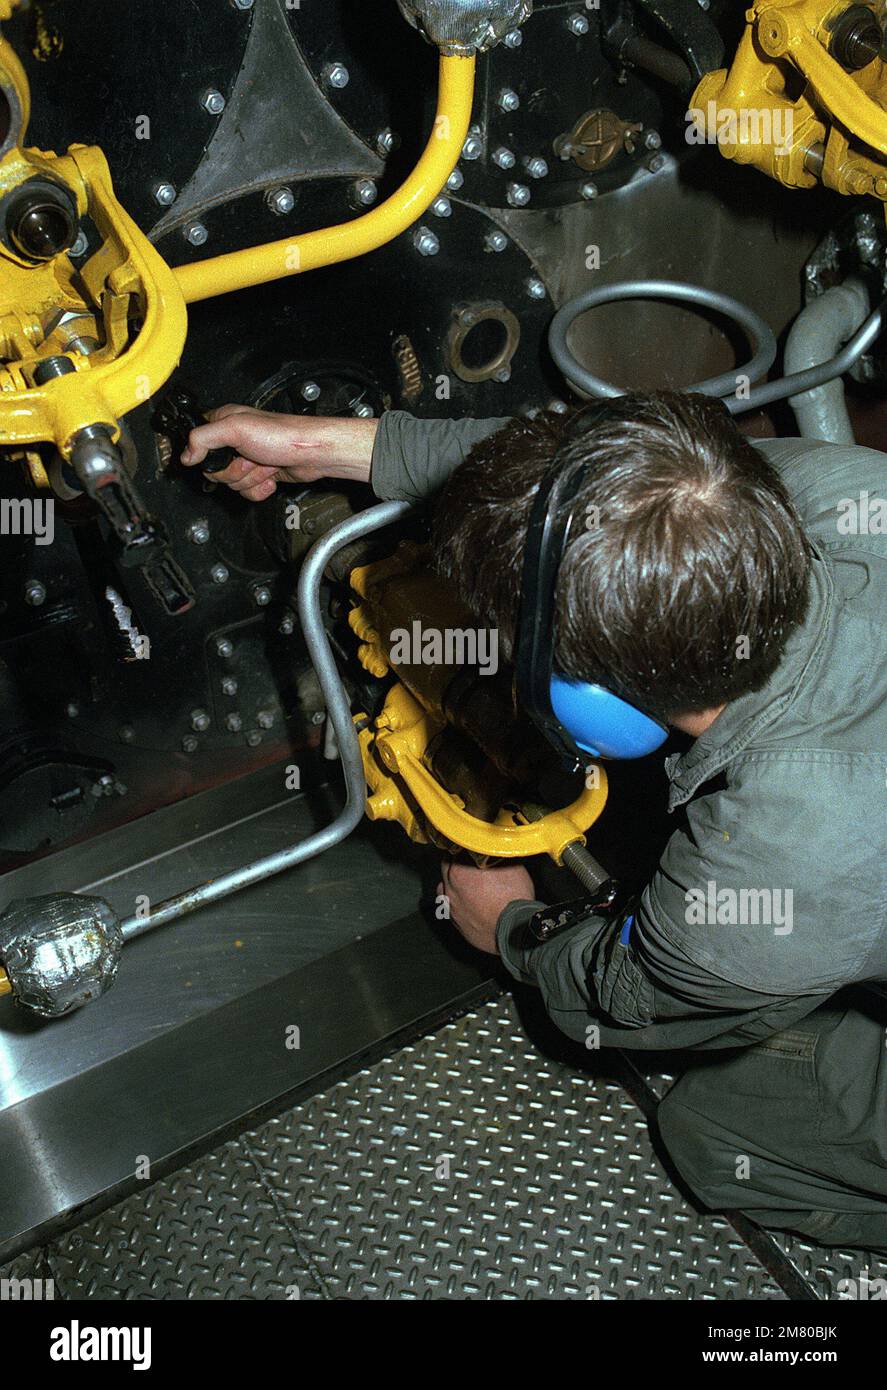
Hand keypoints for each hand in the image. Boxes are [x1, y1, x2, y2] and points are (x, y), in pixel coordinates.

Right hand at [180, 404, 377, 500]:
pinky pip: (247, 491)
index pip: (198, 444)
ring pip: (232, 483)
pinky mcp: (261, 474)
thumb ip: (204, 438)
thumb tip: (186, 455)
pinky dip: (259, 490)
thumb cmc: (282, 435)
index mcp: (225, 423)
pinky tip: (270, 478)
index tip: (223, 456)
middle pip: (215, 470)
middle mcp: (235, 440)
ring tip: (265, 465)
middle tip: (250, 459)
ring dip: (250, 479)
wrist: (311, 454)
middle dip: (235, 471)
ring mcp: (248, 459)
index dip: (208, 456)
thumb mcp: (236, 429)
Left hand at [438, 859, 535, 953]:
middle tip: (471, 866)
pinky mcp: (457, 925)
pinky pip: (451, 909)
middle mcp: (450, 890)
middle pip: (446, 869)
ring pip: (444, 890)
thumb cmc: (514, 900)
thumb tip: (495, 851)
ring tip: (468, 886)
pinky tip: (471, 904)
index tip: (473, 851)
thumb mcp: (512, 866)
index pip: (455, 851)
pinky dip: (458, 904)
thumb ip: (495, 856)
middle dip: (457, 865)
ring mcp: (452, 909)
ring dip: (453, 885)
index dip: (466, 850)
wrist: (516, 930)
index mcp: (459, 872)